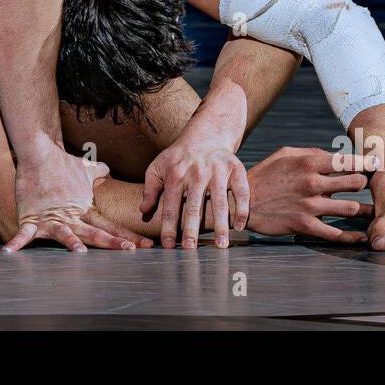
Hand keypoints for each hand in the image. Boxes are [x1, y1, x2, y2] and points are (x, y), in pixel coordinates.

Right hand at [4, 146, 142, 252]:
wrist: (40, 153)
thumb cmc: (62, 163)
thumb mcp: (85, 168)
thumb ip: (98, 171)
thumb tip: (107, 169)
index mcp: (84, 210)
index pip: (109, 225)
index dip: (127, 235)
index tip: (144, 245)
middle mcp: (71, 216)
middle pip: (94, 232)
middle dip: (113, 243)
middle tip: (130, 251)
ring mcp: (52, 218)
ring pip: (64, 233)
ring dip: (72, 243)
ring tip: (80, 253)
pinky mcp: (32, 217)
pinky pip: (24, 233)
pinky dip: (17, 242)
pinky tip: (9, 252)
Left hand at [141, 83, 248, 248]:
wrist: (206, 134)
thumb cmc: (179, 156)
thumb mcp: (158, 167)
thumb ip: (150, 189)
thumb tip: (143, 211)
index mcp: (175, 174)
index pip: (170, 206)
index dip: (168, 227)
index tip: (168, 246)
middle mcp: (197, 172)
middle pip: (194, 206)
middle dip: (191, 230)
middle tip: (191, 250)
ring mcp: (218, 170)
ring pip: (219, 201)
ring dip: (220, 225)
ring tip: (221, 246)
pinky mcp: (236, 168)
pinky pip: (241, 191)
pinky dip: (241, 209)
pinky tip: (239, 227)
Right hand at [244, 146, 375, 241]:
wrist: (242, 202)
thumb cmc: (265, 175)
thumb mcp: (285, 154)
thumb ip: (311, 153)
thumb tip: (335, 156)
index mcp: (308, 164)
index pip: (347, 161)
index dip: (366, 163)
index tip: (377, 166)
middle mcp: (312, 184)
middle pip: (355, 183)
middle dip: (365, 185)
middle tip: (370, 188)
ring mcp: (309, 206)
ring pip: (350, 208)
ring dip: (364, 210)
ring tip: (371, 211)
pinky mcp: (305, 226)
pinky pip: (335, 233)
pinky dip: (352, 237)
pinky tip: (361, 237)